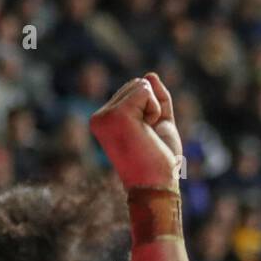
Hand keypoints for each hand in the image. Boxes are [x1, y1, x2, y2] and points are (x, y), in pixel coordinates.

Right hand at [89, 71, 182, 189]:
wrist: (157, 185)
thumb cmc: (160, 161)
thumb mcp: (160, 124)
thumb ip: (156, 100)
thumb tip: (150, 75)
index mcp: (105, 121)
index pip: (133, 92)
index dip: (151, 111)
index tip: (147, 138)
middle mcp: (99, 117)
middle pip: (136, 84)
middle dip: (152, 107)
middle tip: (148, 137)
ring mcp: (106, 115)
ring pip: (140, 85)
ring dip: (153, 110)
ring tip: (147, 135)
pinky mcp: (117, 114)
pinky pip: (144, 90)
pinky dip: (154, 109)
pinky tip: (147, 131)